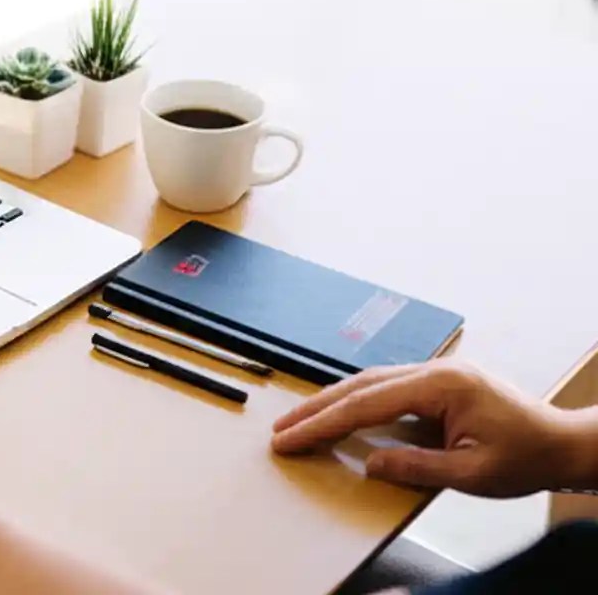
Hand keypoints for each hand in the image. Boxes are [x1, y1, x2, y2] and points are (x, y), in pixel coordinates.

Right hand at [271, 360, 578, 496]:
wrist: (562, 442)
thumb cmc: (525, 456)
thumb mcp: (471, 473)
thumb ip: (416, 466)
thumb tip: (369, 463)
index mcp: (441, 386)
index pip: (365, 404)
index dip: (323, 424)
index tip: (290, 439)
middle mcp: (434, 370)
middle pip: (358, 385)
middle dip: (315, 409)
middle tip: (279, 429)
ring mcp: (436, 372)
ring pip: (369, 381)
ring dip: (331, 401)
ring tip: (299, 422)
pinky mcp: (438, 381)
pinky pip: (385, 386)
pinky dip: (355, 400)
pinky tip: (339, 413)